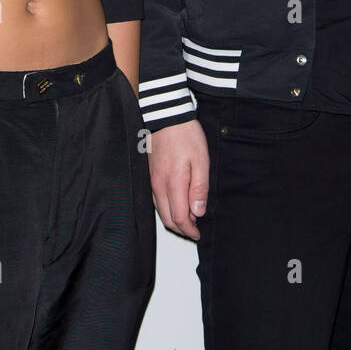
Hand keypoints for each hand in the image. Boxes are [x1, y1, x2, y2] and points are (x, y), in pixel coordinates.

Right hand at [149, 118, 209, 239]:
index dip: (189, 230)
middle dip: (181, 229)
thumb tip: (198, 212)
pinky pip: (155, 200)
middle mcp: (158, 186)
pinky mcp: (149, 175)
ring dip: (173, 219)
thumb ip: (199, 188)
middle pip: (167, 218)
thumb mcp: (201, 160)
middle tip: (194, 230)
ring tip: (188, 219)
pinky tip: (175, 204)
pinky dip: (166, 208)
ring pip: (160, 211)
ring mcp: (151, 181)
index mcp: (173, 184)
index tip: (198, 233)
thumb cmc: (185, 136)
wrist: (166, 116)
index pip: (179, 218)